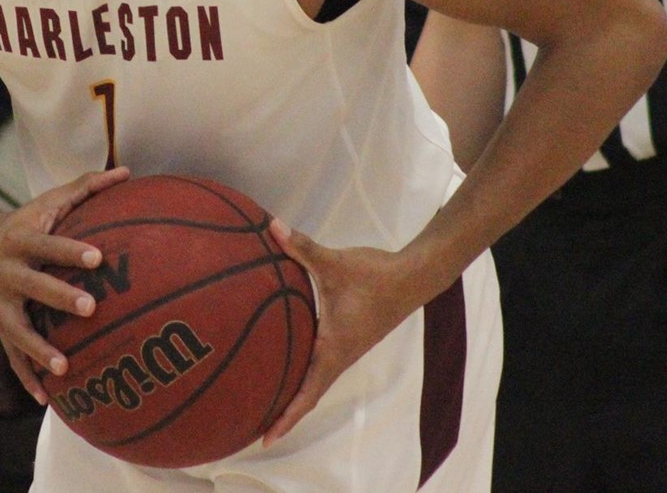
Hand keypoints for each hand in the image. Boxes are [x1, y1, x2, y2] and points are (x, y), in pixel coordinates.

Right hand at [0, 166, 130, 402]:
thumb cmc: (25, 220)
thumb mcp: (48, 200)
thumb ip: (85, 187)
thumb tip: (125, 172)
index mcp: (21, 239)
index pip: (48, 244)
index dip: (70, 250)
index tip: (98, 257)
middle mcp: (7, 272)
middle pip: (33, 286)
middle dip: (59, 298)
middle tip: (90, 308)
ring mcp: (1, 303)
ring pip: (18, 330)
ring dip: (39, 350)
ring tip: (65, 367)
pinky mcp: (0, 324)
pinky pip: (13, 355)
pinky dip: (27, 377)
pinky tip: (46, 399)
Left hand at [261, 218, 431, 444]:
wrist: (412, 277)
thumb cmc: (375, 276)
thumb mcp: (334, 262)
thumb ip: (301, 247)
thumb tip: (271, 226)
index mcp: (333, 350)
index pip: (306, 393)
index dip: (286, 417)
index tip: (265, 439)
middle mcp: (338, 356)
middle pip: (306, 393)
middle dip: (281, 412)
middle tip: (254, 428)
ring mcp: (344, 348)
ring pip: (313, 378)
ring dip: (292, 391)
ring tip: (264, 400)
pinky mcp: (347, 336)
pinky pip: (318, 361)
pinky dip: (300, 368)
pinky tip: (284, 356)